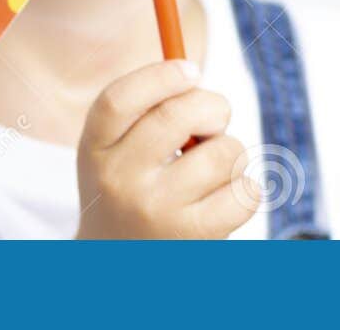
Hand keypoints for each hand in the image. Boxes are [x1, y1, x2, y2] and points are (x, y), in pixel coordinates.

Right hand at [74, 59, 257, 238]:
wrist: (119, 267)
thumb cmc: (129, 192)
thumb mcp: (113, 152)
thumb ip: (142, 112)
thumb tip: (191, 74)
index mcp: (95, 149)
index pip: (119, 99)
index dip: (162, 76)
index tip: (191, 70)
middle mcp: (120, 180)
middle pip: (177, 115)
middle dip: (213, 107)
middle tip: (215, 119)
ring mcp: (156, 210)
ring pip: (222, 152)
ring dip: (231, 151)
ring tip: (213, 169)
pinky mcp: (193, 236)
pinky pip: (244, 191)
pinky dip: (244, 187)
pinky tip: (224, 198)